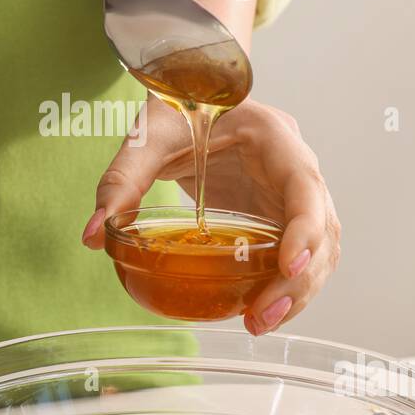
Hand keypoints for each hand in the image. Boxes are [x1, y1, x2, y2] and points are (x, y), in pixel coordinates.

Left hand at [83, 97, 340, 333]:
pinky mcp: (281, 214)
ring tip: (257, 323)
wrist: (191, 91)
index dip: (304, 227)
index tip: (288, 265)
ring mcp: (292, 192)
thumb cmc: (176, 106)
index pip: (304, 184)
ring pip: (320, 248)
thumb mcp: (146, 137)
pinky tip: (258, 309)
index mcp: (273, 136)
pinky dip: (286, 285)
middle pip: (321, 227)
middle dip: (298, 279)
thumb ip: (122, 180)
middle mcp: (295, 164)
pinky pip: (301, 253)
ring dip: (297, 291)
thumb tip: (93, 235)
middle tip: (259, 317)